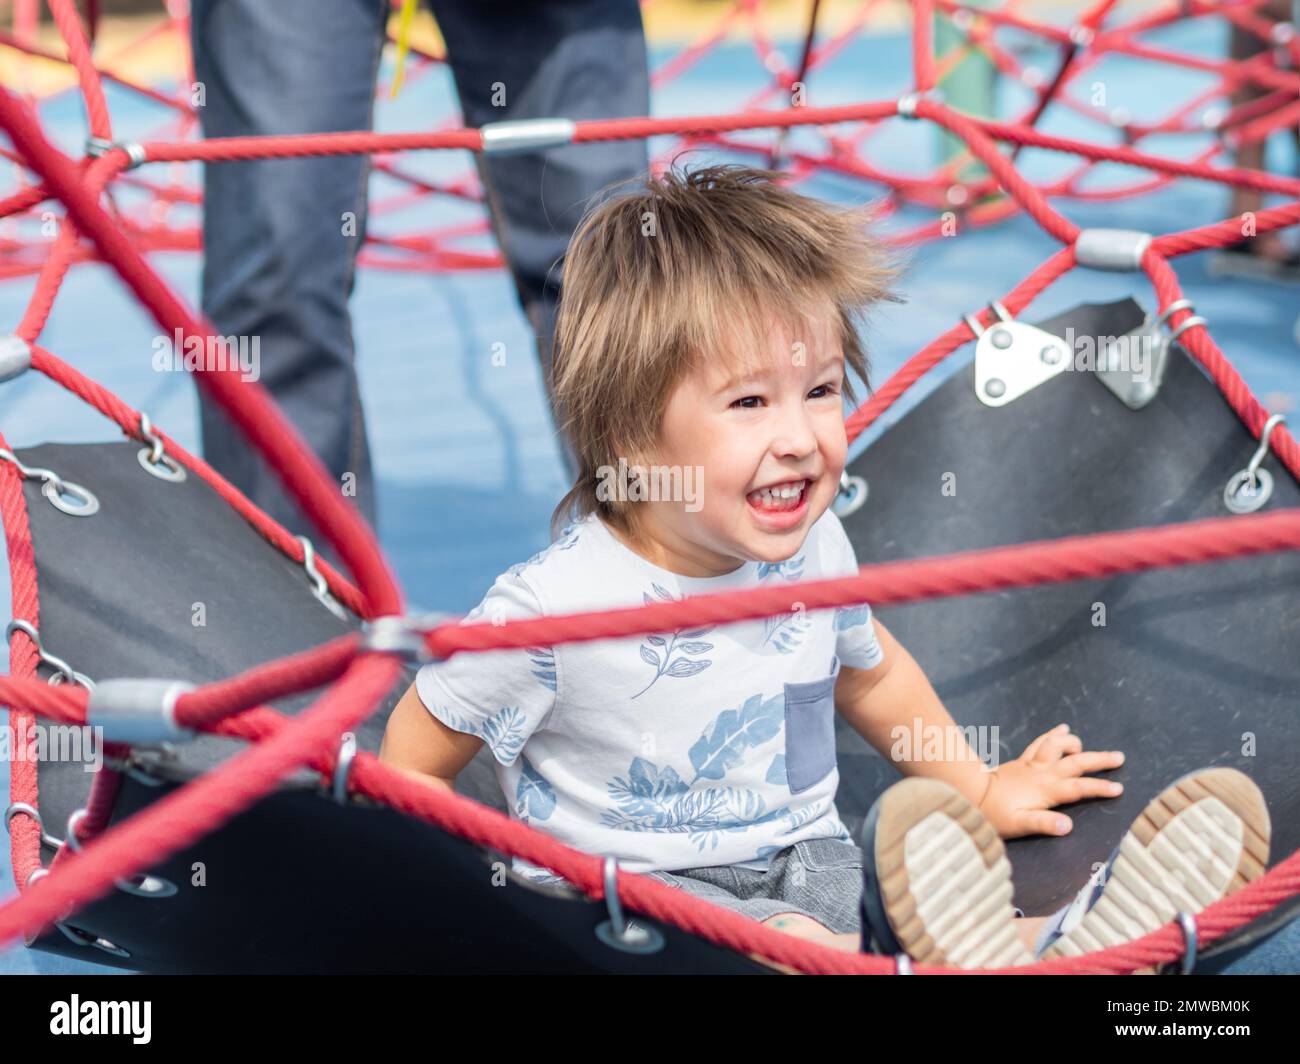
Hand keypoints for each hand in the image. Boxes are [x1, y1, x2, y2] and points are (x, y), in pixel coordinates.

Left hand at [977, 723, 1124, 838]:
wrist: (972, 795)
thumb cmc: (996, 814)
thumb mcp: (1020, 824)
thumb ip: (1043, 824)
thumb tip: (1068, 826)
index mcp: (1046, 790)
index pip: (1079, 788)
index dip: (1100, 788)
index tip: (1119, 788)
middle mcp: (1043, 774)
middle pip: (1076, 762)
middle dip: (1099, 760)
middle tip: (1119, 757)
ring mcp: (1032, 765)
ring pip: (1057, 746)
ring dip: (1072, 742)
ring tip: (1084, 744)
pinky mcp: (1023, 761)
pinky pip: (1041, 743)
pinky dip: (1053, 735)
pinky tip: (1062, 729)